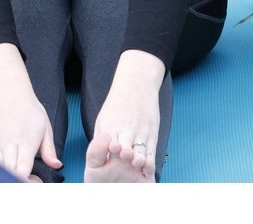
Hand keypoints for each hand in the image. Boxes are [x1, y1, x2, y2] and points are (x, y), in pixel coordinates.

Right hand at [0, 43, 62, 180]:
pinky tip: (10, 164)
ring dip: (9, 175)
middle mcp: (8, 146)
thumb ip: (49, 149)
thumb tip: (57, 165)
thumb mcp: (45, 127)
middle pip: (9, 174)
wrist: (8, 95)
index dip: (28, 182)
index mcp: (25, 142)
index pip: (22, 172)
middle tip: (32, 180)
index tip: (37, 182)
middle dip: (19, 181)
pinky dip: (0, 168)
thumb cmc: (30, 110)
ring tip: (22, 172)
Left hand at [85, 49, 164, 181]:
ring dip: (138, 159)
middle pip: (125, 146)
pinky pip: (152, 148)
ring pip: (140, 148)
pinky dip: (150, 159)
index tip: (104, 163)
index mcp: (110, 127)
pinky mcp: (152, 130)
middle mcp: (126, 129)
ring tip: (137, 166)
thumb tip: (100, 158)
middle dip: (124, 156)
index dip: (107, 153)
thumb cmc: (117, 105)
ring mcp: (140, 130)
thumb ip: (101, 138)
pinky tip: (148, 167)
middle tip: (123, 163)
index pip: (107, 144)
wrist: (137, 84)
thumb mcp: (103, 119)